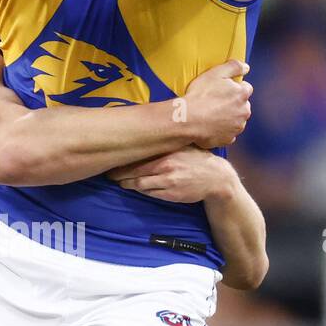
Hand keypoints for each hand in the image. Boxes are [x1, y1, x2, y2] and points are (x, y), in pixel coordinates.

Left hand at [107, 146, 231, 201]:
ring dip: (127, 184)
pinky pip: (150, 193)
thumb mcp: (183, 146)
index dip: (123, 159)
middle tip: (109, 174)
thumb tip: (146, 131)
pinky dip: (141, 190)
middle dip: (119, 174)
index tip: (113, 158)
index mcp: (167, 152)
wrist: (216, 178)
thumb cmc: (197, 159)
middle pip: (134, 171)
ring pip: (139, 184)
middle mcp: (166, 167)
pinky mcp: (171, 195)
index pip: (139, 156)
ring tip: (119, 182)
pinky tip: (135, 187)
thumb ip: (166, 142)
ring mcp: (168, 182)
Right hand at [182, 59, 251, 147]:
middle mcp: (244, 112)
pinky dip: (222, 130)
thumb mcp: (216, 73)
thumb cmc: (200, 96)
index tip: (222, 90)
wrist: (188, 119)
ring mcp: (237, 127)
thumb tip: (246, 67)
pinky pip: (228, 133)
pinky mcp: (228, 139)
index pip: (246, 88)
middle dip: (232, 103)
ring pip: (236, 120)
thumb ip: (234, 67)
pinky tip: (210, 125)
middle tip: (215, 102)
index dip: (234, 88)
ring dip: (228, 117)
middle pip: (242, 105)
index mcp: (242, 94)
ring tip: (211, 115)